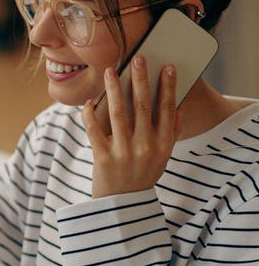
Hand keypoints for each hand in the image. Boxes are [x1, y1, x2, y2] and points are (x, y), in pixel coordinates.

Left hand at [82, 55, 182, 197]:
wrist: (123, 206)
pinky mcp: (103, 157)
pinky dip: (89, 114)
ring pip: (117, 113)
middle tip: (137, 59)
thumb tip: (177, 105)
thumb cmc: (143, 174)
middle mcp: (145, 147)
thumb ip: (171, 133)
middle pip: (141, 107)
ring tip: (109, 71)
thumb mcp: (163, 157)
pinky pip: (94, 130)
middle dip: (139, 80)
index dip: (167, 87)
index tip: (166, 67)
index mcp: (163, 145)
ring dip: (113, 89)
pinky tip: (88, 101)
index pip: (167, 110)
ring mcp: (123, 152)